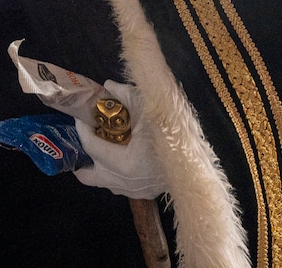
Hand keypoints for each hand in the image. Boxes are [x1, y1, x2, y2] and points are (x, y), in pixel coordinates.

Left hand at [72, 80, 166, 199]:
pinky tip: (120, 155)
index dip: (82, 129)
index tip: (81, 116)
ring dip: (98, 165)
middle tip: (85, 139)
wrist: (200, 162)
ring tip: (101, 145)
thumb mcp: (150, 110)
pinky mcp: (143, 194)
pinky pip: (119, 185)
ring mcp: (133, 192)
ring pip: (103, 182)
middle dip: (81, 157)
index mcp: (125, 164)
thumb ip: (126, 96)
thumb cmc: (173, 135)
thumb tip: (107, 86)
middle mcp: (124, 183)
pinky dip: (114, 171)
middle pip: (88, 175)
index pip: (91, 146)